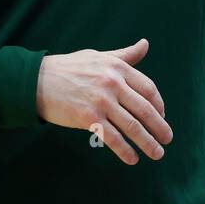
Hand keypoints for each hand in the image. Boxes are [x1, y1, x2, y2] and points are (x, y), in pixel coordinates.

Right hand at [36, 38, 171, 164]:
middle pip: (145, 109)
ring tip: (157, 153)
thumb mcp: (99, 56)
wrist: (37, 81)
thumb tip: (145, 44)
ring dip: (148, 142)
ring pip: (132, 126)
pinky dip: (125, 150)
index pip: (148, 88)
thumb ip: (124, 55)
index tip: (162, 116)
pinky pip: (112, 138)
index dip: (159, 105)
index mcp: (117, 67)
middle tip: (167, 139)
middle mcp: (112, 83)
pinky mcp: (88, 118)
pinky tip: (132, 159)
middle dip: (159, 127)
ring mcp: (101, 101)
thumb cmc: (69, 67)